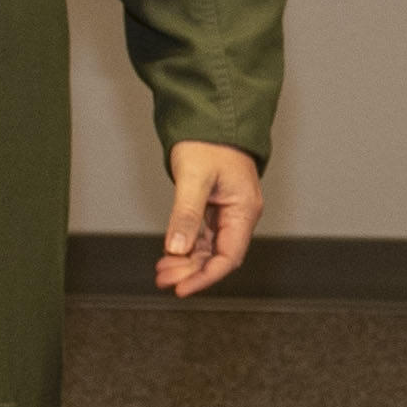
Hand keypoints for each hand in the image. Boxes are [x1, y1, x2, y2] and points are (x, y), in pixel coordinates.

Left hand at [157, 140, 262, 295]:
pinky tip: (171, 256)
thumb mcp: (194, 178)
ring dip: (187, 263)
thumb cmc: (209, 143)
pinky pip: (203, 238)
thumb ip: (186, 215)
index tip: (182, 289)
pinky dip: (187, 249)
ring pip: (209, 250)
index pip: (228, 257)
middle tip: (164, 278)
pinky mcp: (216, 209)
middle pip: (218, 257)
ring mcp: (228, 213)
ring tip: (162, 271)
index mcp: (244, 209)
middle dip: (191, 272)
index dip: (205, 277)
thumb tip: (177, 249)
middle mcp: (239, 215)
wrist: (211, 118)